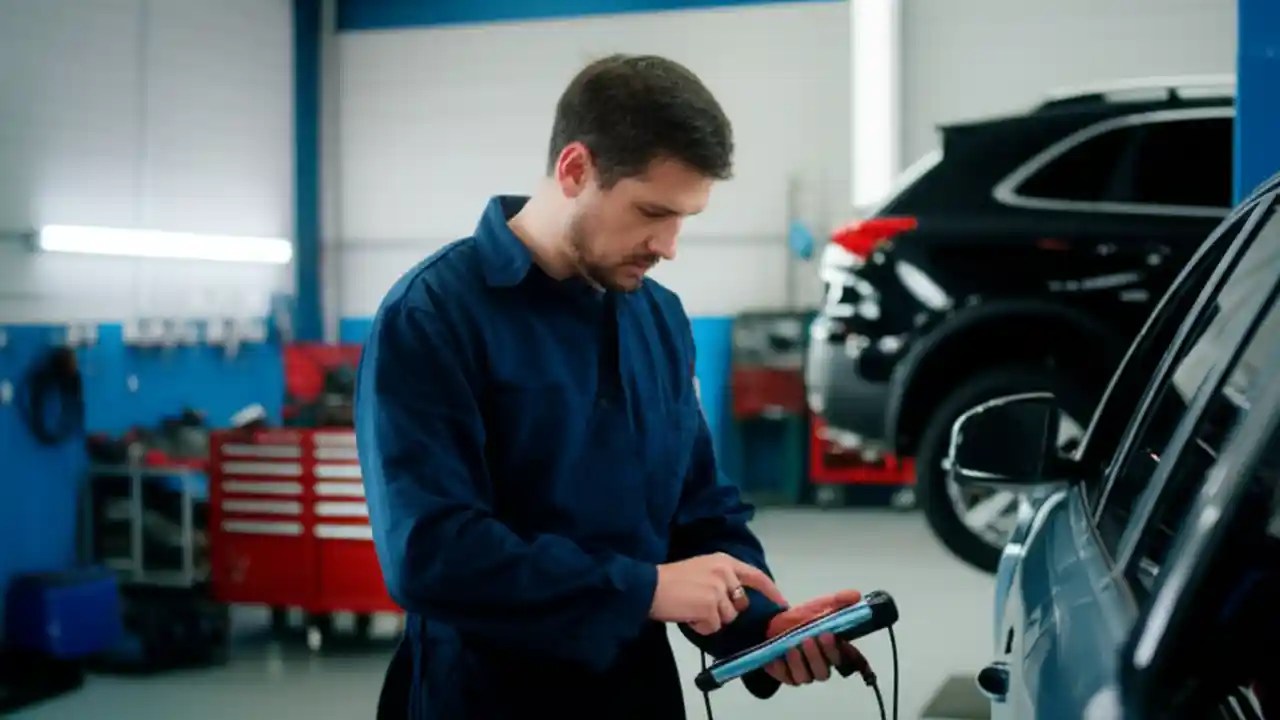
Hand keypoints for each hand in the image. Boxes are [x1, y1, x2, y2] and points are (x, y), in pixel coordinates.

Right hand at [649, 553, 788, 634]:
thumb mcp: (701, 569)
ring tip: (691, 608)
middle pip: (739, 604)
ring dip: (710, 619)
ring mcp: (718, 591)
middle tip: (701, 604)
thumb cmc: (671, 579)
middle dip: (724, 610)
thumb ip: (721, 580)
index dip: (770, 590)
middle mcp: (725, 573)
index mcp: (723, 561)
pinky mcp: (710, 608)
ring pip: (727, 618)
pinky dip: (700, 626)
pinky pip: (713, 627)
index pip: (755, 576)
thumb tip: (736, 601)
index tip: (782, 602)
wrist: (649, 586)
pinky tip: (687, 615)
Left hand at [763, 589, 866, 686]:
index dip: (833, 650)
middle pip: (822, 673)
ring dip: (799, 663)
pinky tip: (778, 657)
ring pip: (804, 678)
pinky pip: (783, 677)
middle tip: (808, 639)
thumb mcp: (821, 605)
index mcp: (831, 653)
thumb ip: (839, 600)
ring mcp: (801, 673)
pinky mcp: (784, 675)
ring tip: (792, 647)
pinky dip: (781, 668)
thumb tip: (855, 595)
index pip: (838, 659)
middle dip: (815, 657)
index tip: (827, 633)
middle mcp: (818, 667)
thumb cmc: (804, 617)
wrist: (777, 622)